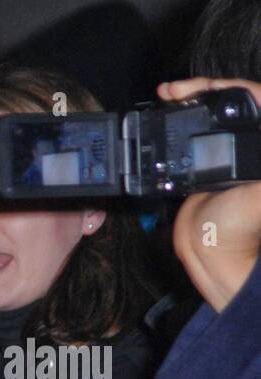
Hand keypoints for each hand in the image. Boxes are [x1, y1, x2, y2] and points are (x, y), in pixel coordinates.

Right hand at [159, 78, 260, 312]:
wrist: (208, 250)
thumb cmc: (237, 225)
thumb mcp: (256, 195)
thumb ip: (256, 168)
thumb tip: (256, 146)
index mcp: (259, 144)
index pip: (254, 99)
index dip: (230, 87)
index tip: (204, 86)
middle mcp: (250, 142)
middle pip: (230, 101)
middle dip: (205, 88)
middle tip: (177, 89)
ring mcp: (227, 149)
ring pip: (211, 112)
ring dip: (190, 99)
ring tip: (168, 94)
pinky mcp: (205, 161)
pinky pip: (195, 130)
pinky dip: (181, 119)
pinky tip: (167, 111)